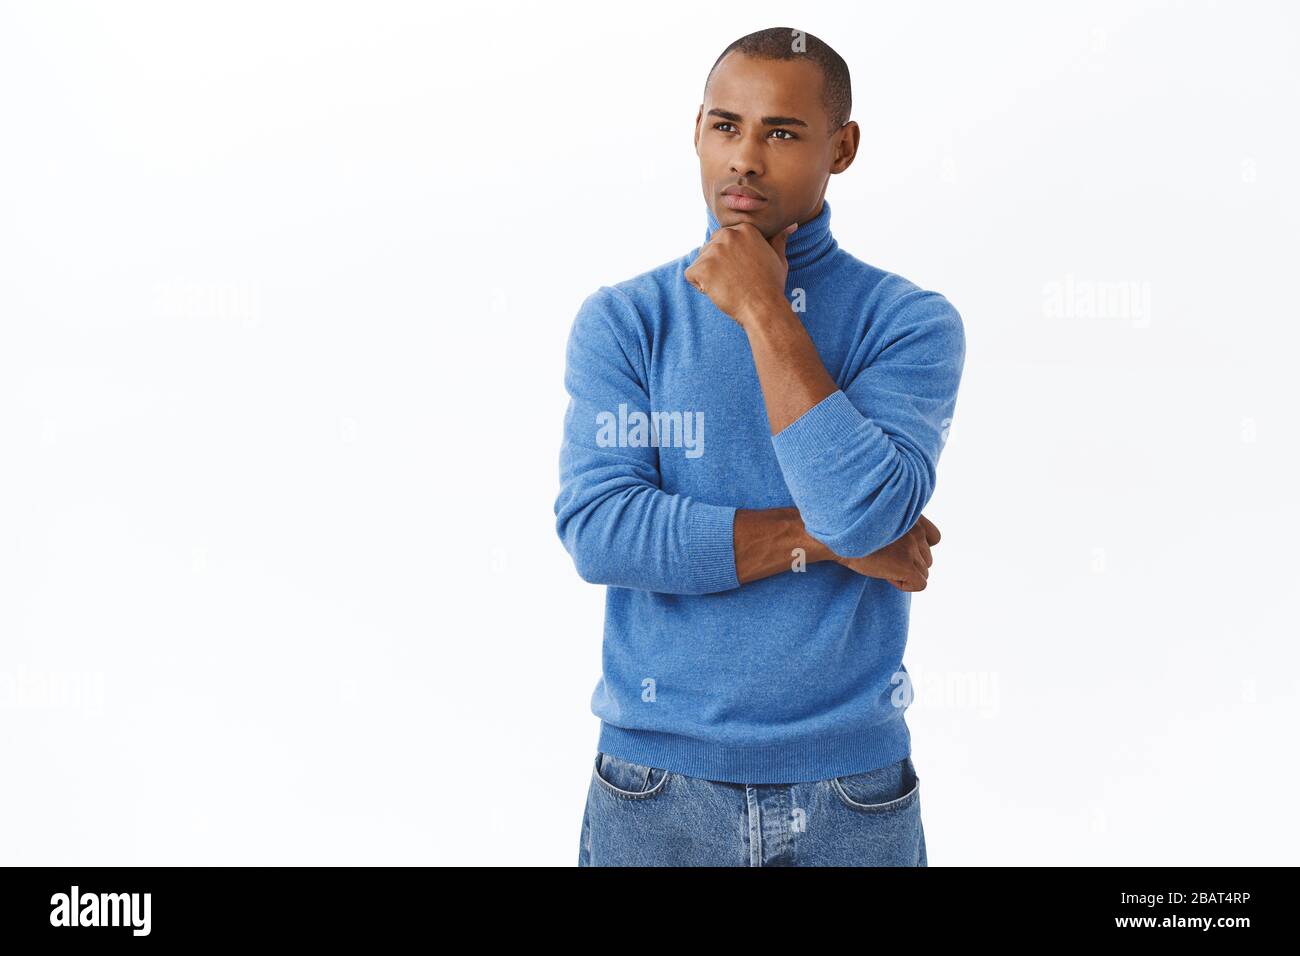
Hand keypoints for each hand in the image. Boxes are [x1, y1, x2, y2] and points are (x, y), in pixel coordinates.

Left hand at [683, 220, 797, 328]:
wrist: (763, 307)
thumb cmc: (772, 285)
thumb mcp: (778, 258)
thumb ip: (778, 239)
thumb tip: (791, 225)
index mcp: (744, 229)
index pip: (725, 240)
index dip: (731, 259)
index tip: (743, 271)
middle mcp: (727, 235)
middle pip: (711, 248)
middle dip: (718, 265)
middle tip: (735, 280)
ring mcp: (713, 251)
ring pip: (701, 262)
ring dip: (709, 275)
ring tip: (728, 286)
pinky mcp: (701, 268)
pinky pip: (691, 275)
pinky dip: (700, 286)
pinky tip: (717, 291)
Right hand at [834, 515, 940, 590]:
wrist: (838, 538)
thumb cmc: (852, 530)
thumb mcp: (880, 519)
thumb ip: (899, 526)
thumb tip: (904, 549)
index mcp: (911, 516)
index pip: (935, 538)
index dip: (920, 548)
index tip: (899, 549)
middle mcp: (915, 530)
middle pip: (927, 559)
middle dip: (909, 563)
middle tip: (885, 559)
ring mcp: (912, 548)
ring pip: (924, 572)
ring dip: (906, 573)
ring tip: (884, 566)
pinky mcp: (906, 565)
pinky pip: (919, 584)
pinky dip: (905, 585)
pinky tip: (887, 576)